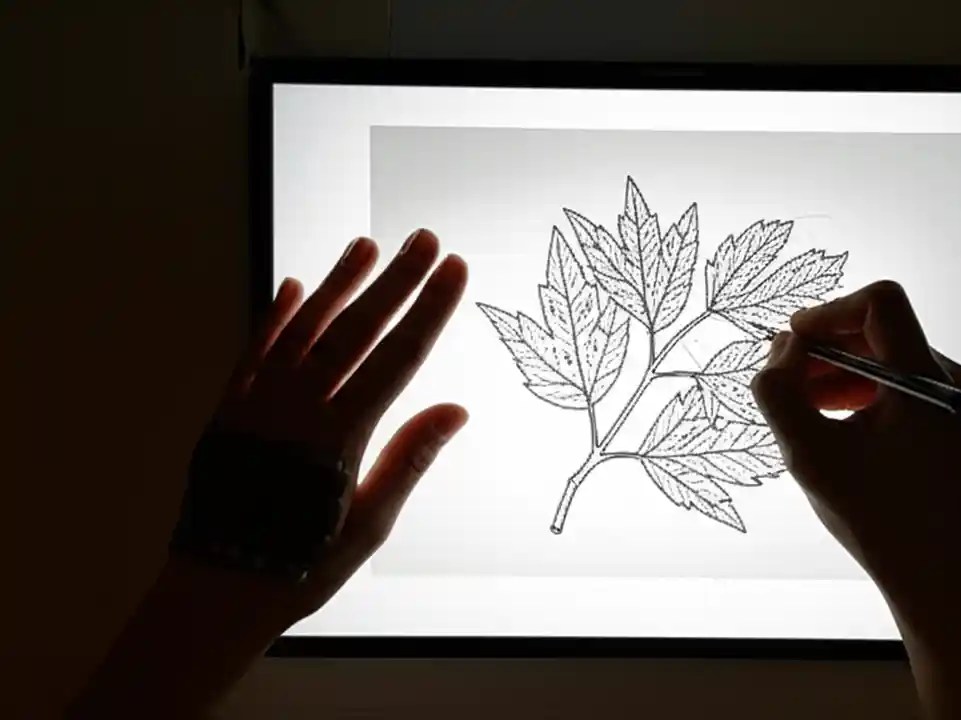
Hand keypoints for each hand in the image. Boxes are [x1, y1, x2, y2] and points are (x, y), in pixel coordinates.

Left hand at [203, 228, 468, 617]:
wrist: (216, 591)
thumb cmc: (303, 564)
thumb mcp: (369, 524)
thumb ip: (408, 458)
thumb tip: (456, 409)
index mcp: (340, 436)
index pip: (397, 358)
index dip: (429, 310)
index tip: (454, 270)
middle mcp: (297, 407)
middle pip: (355, 330)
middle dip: (395, 282)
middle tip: (425, 240)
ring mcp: (257, 404)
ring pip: (303, 330)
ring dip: (337, 285)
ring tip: (367, 246)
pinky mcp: (228, 411)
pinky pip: (253, 352)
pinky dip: (274, 318)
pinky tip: (293, 288)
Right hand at [750, 280, 960, 611]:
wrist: (934, 574)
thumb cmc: (876, 521)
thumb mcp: (810, 457)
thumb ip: (780, 394)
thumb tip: (781, 347)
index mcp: (926, 381)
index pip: (880, 303)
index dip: (828, 312)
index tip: (792, 343)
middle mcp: (948, 379)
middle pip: (878, 329)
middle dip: (823, 347)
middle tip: (783, 380)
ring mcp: (950, 398)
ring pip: (883, 355)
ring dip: (835, 370)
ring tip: (798, 405)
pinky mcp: (944, 416)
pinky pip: (894, 381)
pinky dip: (856, 390)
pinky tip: (826, 418)